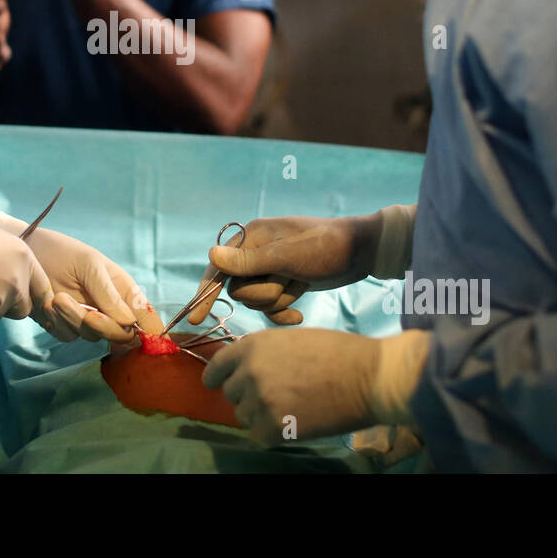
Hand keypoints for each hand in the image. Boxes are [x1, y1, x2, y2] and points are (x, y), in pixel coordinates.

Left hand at [0, 211, 163, 341]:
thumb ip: (109, 295)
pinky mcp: (65, 325)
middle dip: (105, 327)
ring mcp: (87, 318)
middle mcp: (109, 307)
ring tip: (58, 298)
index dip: (151, 333)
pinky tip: (49, 303)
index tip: (146, 340)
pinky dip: (59, 322)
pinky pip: (69, 335)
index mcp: (123, 290)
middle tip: (89, 315)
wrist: (26, 253)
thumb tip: (130, 323)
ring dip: (74, 319)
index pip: (147, 318)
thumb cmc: (62, 251)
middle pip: (121, 335)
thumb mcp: (90, 265)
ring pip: (92, 336)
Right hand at [188, 215, 376, 325]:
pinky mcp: (284, 284)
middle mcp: (256, 253)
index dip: (205, 293)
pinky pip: (271, 308)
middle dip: (264, 293)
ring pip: (256, 300)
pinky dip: (284, 313)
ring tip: (299, 285)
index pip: (219, 268)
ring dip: (278, 299)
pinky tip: (300, 317)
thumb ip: (248, 261)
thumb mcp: (287, 255)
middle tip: (288, 281)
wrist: (361, 253)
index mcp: (251, 238)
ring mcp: (271, 270)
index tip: (195, 319)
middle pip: (240, 289)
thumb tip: (211, 255)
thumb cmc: (325, 247)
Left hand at [201, 328, 430, 444]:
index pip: (217, 366)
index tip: (216, 384)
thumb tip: (248, 370)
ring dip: (259, 415)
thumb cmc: (337, 352)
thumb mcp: (290, 339)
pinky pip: (258, 436)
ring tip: (288, 409)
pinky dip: (272, 434)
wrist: (366, 377)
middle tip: (275, 395)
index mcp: (253, 345)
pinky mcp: (274, 428)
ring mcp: (260, 401)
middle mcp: (249, 372)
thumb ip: (264, 353)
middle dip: (247, 395)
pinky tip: (293, 423)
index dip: (216, 377)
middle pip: (231, 393)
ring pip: (243, 416)